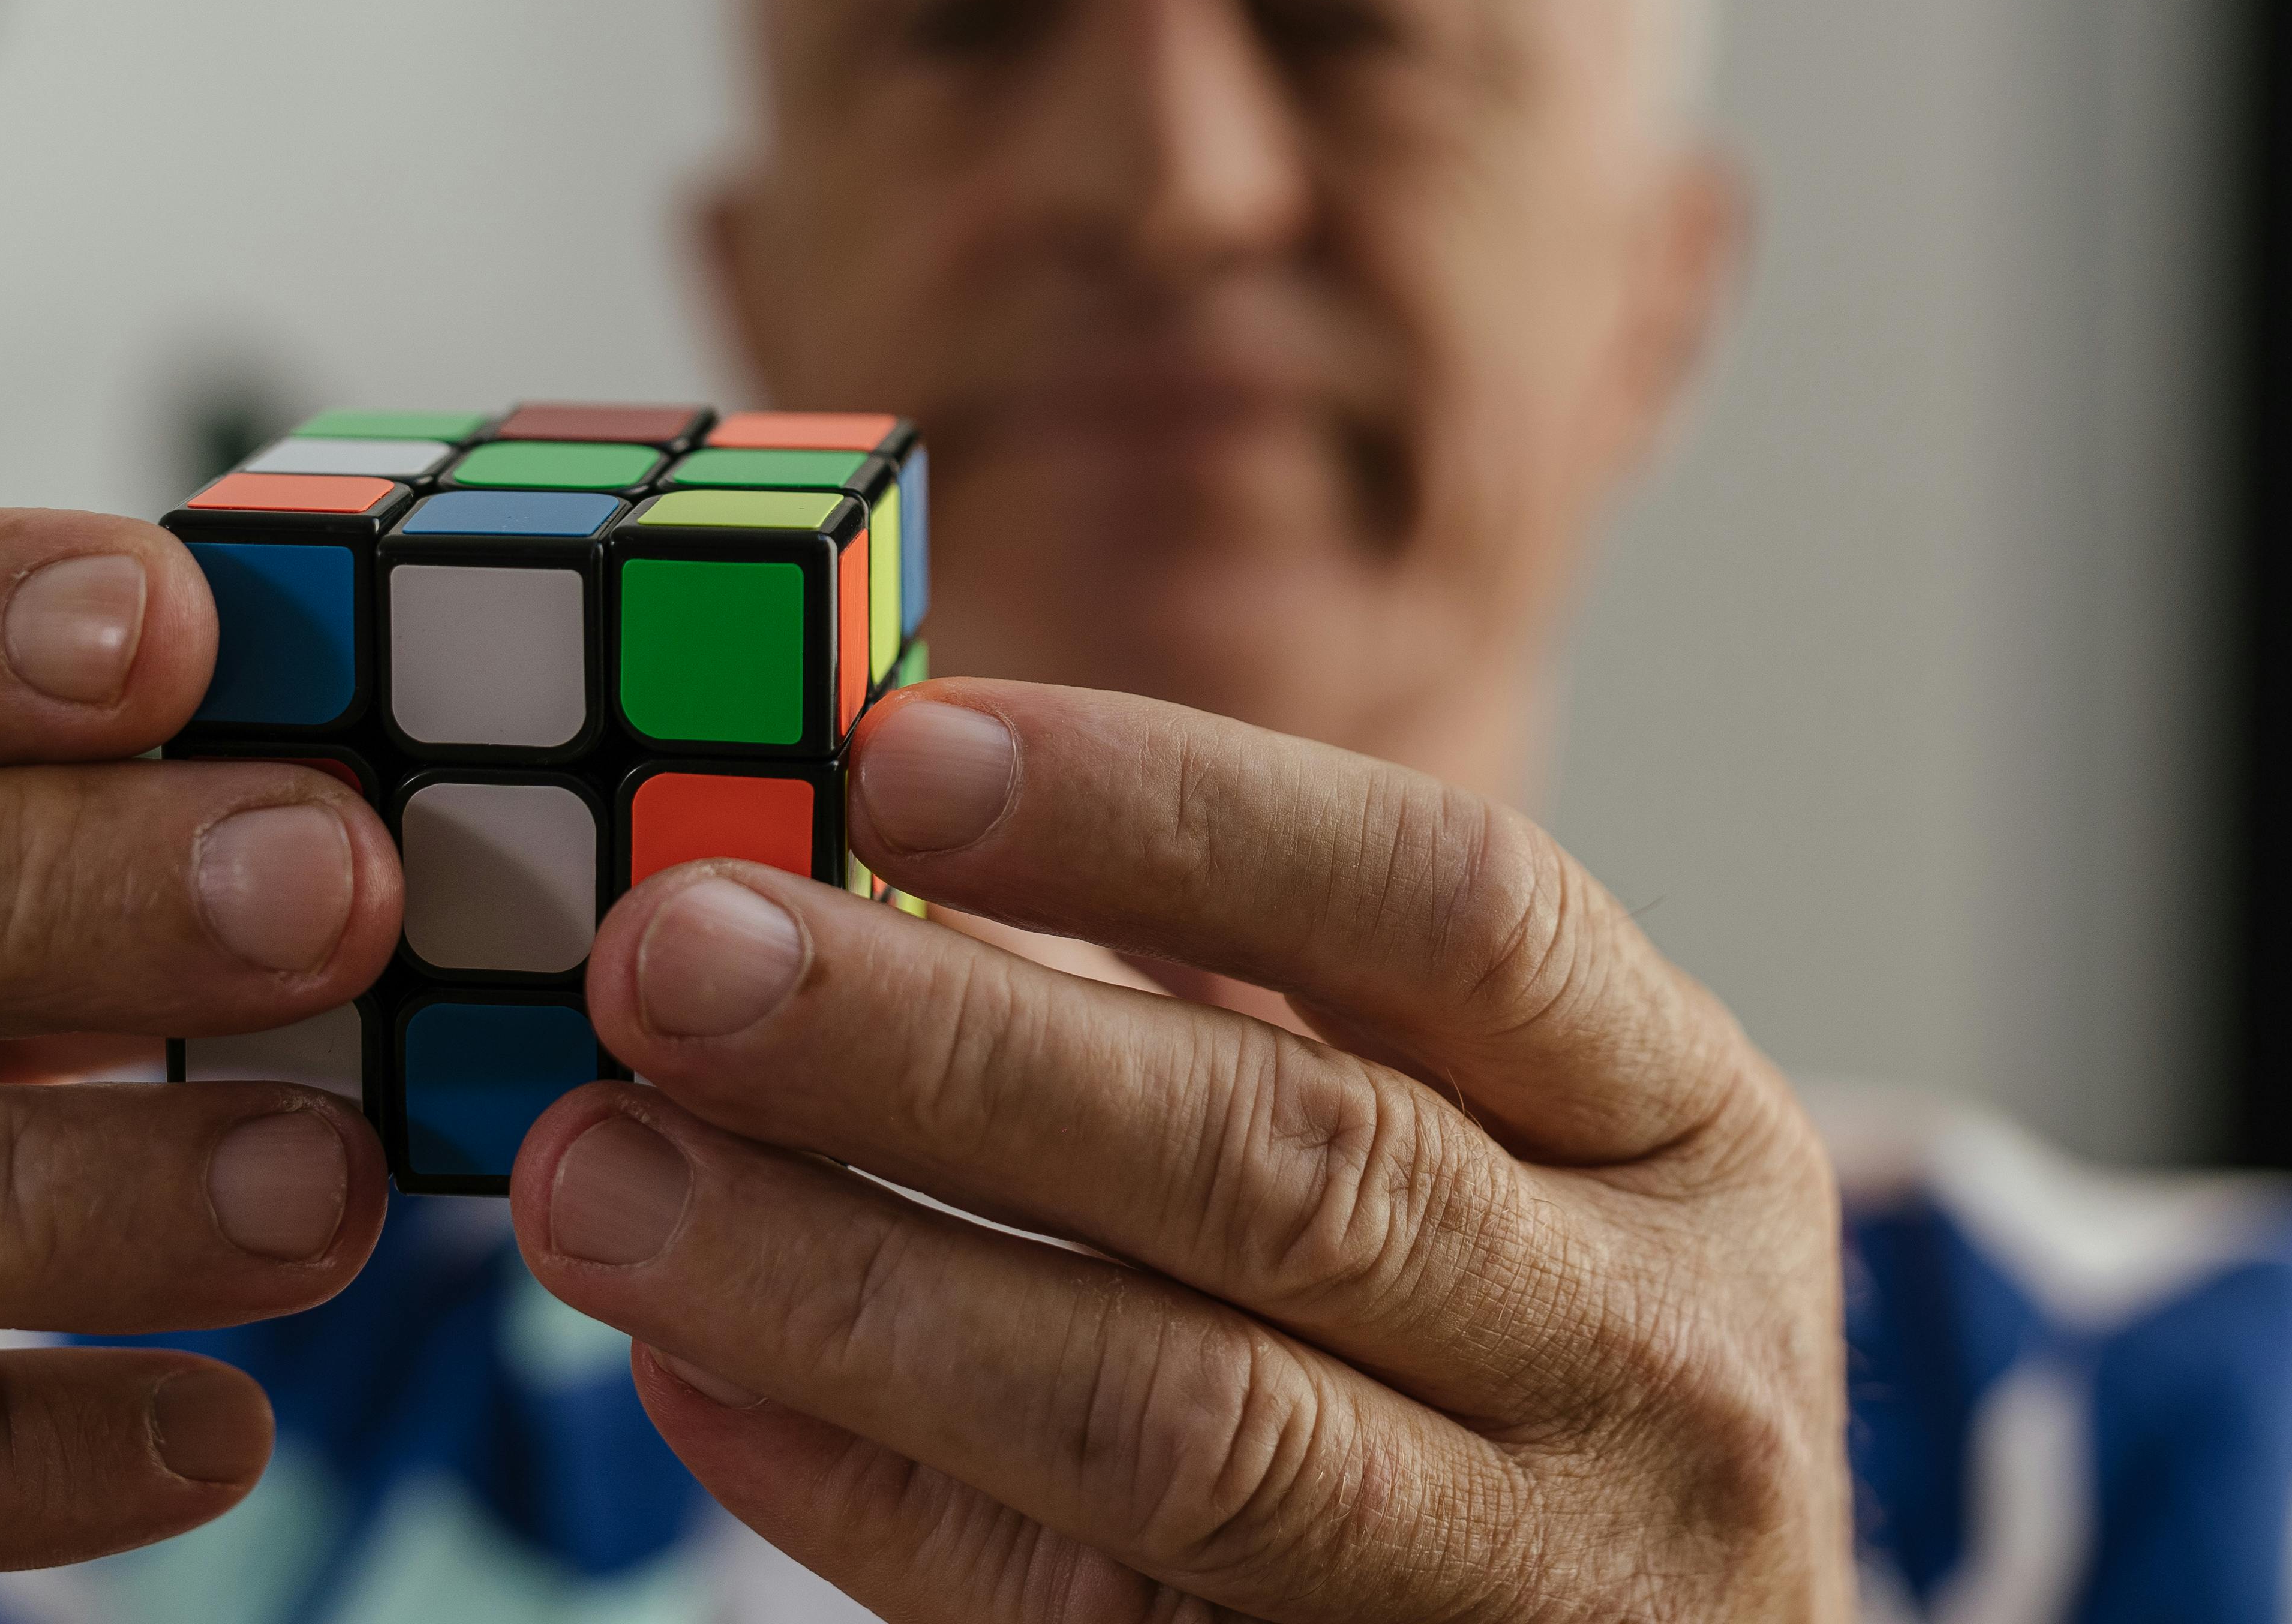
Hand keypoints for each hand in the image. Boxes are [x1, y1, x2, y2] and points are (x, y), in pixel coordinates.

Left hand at [512, 682, 1852, 1620]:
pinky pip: (1075, 1620)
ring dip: (854, 1281)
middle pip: (1284, 1166)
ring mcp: (1534, 1588)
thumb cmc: (1556, 1373)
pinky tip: (692, 1374)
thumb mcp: (1520, 1158)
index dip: (1170, 812)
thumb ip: (1274, 1020)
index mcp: (1687, 1131)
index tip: (896, 754)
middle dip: (949, 1048)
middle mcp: (1655, 1359)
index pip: (1451, 911)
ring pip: (1169, 1420)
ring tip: (604, 1172)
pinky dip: (863, 1495)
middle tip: (675, 953)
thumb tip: (874, 865)